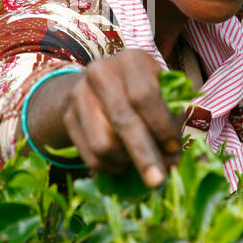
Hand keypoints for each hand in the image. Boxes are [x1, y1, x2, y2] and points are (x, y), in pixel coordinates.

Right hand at [61, 50, 183, 185]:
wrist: (100, 87)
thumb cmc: (144, 92)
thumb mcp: (163, 94)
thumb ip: (171, 122)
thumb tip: (171, 162)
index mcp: (131, 60)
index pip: (145, 96)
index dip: (161, 126)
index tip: (174, 149)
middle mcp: (101, 72)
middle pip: (123, 122)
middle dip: (144, 156)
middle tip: (159, 182)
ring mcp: (80, 94)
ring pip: (104, 144)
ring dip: (127, 162)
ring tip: (141, 164)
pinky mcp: (68, 117)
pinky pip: (91, 156)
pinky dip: (112, 167)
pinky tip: (124, 163)